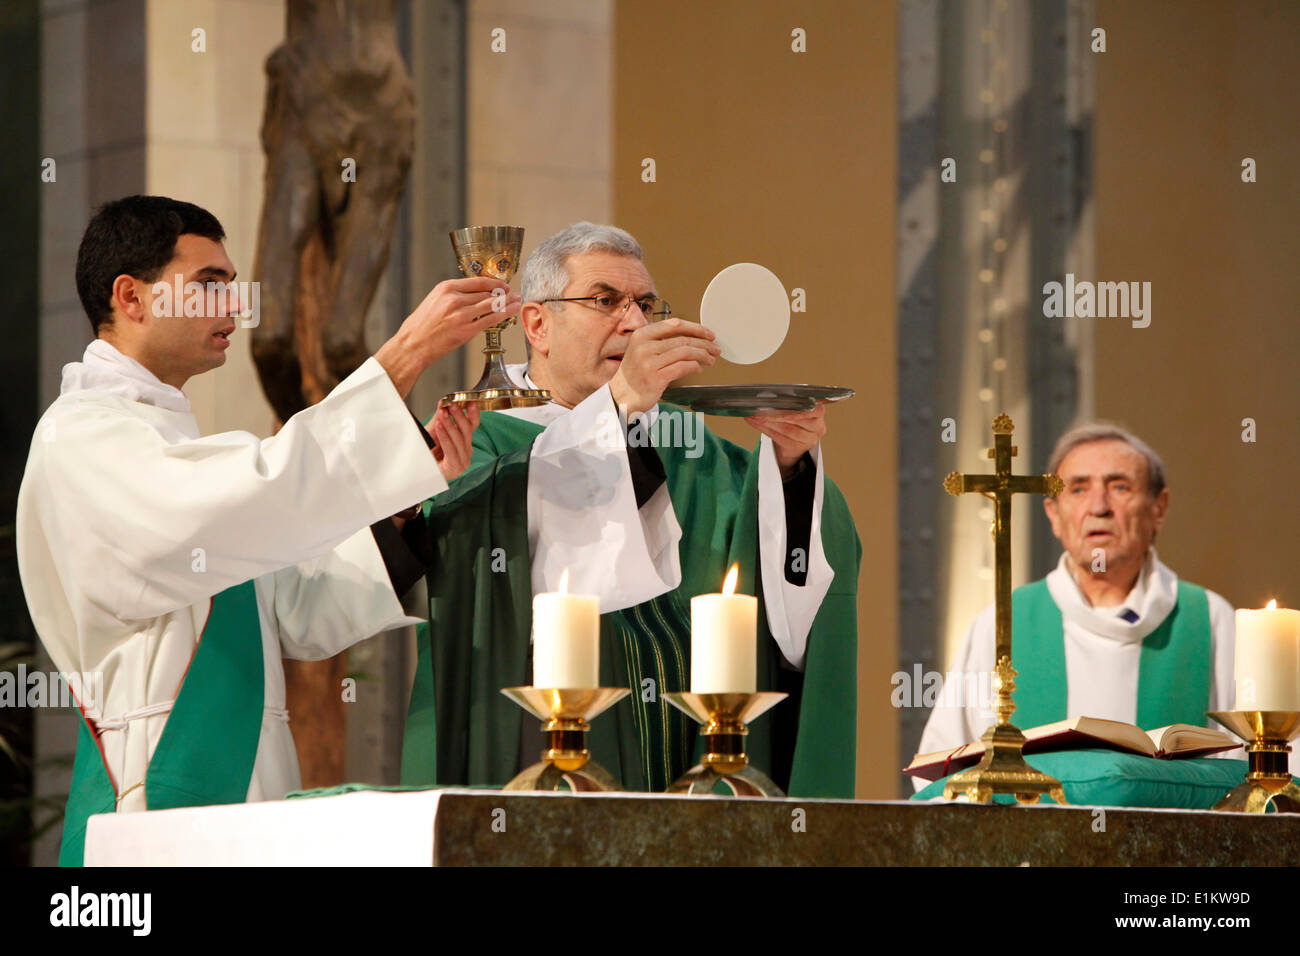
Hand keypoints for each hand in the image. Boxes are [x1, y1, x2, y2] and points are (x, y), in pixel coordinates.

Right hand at [375, 278, 521, 396]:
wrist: (413, 344)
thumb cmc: (422, 325)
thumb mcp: (435, 300)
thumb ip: (454, 295)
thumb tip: (475, 295)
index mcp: (446, 287)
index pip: (477, 281)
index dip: (494, 282)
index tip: (502, 285)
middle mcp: (455, 298)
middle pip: (487, 293)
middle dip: (503, 293)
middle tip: (513, 293)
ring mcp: (462, 314)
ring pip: (492, 304)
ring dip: (508, 302)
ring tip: (517, 301)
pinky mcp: (467, 330)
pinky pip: (491, 319)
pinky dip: (504, 314)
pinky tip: (511, 312)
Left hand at [426, 401, 479, 480]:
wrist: (417, 472)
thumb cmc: (427, 454)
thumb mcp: (433, 431)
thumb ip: (440, 418)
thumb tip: (443, 403)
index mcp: (465, 442)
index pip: (473, 425)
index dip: (473, 413)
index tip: (470, 401)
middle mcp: (467, 451)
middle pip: (467, 430)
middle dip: (459, 415)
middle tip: (451, 404)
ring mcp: (463, 461)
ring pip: (460, 439)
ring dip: (450, 424)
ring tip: (442, 414)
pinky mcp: (455, 468)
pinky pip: (451, 449)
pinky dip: (445, 436)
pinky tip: (440, 427)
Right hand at [608, 319, 720, 413]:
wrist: (620, 397)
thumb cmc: (635, 374)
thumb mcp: (642, 350)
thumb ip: (662, 342)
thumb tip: (693, 338)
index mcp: (641, 335)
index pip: (674, 325)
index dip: (695, 327)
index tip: (709, 333)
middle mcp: (644, 346)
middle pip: (682, 339)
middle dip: (704, 344)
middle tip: (716, 348)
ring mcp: (648, 362)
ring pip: (684, 352)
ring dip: (702, 355)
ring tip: (711, 359)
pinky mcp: (655, 378)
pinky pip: (682, 368)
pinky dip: (694, 367)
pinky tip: (699, 368)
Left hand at [744, 404, 826, 478]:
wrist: (796, 440)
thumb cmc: (795, 419)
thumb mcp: (797, 409)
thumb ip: (790, 402)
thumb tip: (769, 395)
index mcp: (819, 413)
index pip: (816, 410)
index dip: (802, 410)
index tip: (786, 406)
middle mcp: (817, 428)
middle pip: (797, 421)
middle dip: (776, 415)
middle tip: (760, 410)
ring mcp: (808, 440)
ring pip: (787, 430)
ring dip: (768, 423)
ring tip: (756, 417)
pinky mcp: (797, 448)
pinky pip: (779, 438)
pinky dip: (765, 430)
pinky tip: (756, 423)